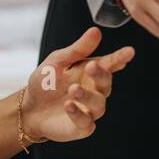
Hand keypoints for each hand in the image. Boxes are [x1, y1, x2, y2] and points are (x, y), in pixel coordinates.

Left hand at [21, 27, 134, 142]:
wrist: (28, 108)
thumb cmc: (46, 82)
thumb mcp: (58, 61)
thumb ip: (78, 49)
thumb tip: (96, 31)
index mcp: (90, 72)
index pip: (109, 64)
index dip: (120, 58)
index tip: (129, 52)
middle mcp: (94, 90)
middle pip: (106, 83)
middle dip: (100, 75)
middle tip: (91, 67)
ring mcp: (89, 109)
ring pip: (99, 104)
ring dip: (87, 96)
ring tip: (73, 90)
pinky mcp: (81, 127)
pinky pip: (86, 122)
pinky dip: (78, 114)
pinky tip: (68, 105)